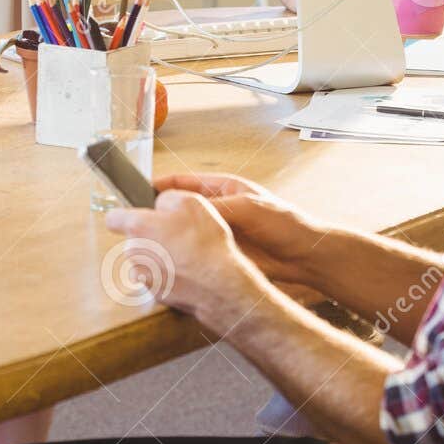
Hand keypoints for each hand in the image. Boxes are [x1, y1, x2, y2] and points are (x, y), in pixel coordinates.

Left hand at [102, 189, 258, 329]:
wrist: (218, 283)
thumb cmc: (204, 242)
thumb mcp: (190, 201)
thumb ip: (165, 197)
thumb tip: (159, 203)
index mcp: (137, 227)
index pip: (113, 218)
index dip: (125, 213)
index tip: (136, 214)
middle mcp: (134, 252)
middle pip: (134, 240)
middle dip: (151, 235)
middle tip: (177, 233)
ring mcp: (143, 276)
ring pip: (146, 260)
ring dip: (160, 255)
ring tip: (186, 253)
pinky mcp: (156, 294)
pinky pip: (159, 278)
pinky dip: (170, 273)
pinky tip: (189, 270)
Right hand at [155, 172, 320, 293]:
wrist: (305, 257)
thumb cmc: (285, 224)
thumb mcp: (249, 208)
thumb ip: (216, 206)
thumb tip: (183, 207)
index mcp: (223, 189)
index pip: (184, 183)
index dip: (162, 186)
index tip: (140, 191)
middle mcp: (217, 210)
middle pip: (180, 209)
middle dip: (159, 214)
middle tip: (137, 221)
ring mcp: (217, 233)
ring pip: (184, 234)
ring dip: (169, 238)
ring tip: (147, 242)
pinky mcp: (220, 255)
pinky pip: (195, 254)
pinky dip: (182, 257)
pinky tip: (169, 261)